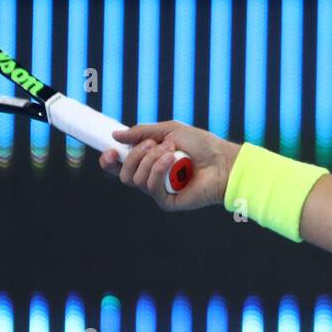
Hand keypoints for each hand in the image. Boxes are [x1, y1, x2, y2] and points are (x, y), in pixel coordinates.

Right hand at [99, 120, 240, 211]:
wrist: (223, 160)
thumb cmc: (201, 144)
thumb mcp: (170, 130)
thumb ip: (142, 132)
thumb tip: (114, 135)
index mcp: (148, 162)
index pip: (120, 166)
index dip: (109, 161)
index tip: (110, 150)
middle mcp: (151, 178)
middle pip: (125, 174)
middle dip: (136, 155)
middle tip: (155, 144)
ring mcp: (158, 191)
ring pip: (136, 179)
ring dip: (151, 160)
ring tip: (172, 151)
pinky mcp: (167, 201)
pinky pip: (150, 187)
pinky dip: (158, 170)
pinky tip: (171, 161)